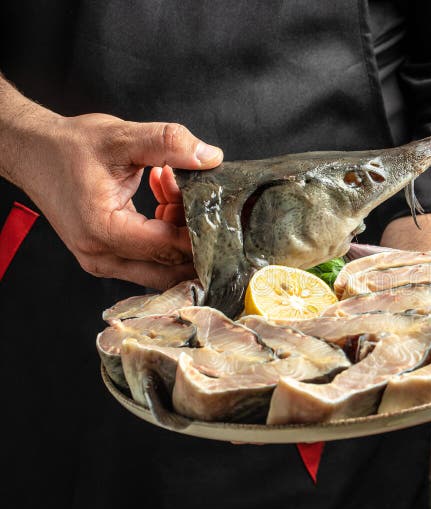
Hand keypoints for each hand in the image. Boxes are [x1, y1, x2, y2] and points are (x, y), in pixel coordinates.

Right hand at [3, 104, 221, 288]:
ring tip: (171, 186)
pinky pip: (151, 257)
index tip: (215, 205)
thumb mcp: (122, 137)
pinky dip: (165, 230)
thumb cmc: (69, 146)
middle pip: (171, 268)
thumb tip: (210, 157)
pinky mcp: (107, 257)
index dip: (200, 230)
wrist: (33, 152)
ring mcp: (103, 262)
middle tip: (199, 197)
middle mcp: (102, 257)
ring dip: (178, 230)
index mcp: (103, 231)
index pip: (170, 248)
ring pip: (164, 265)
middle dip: (193, 236)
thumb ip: (168, 144)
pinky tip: (162, 195)